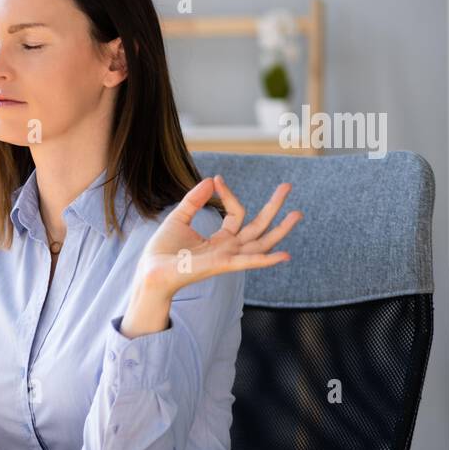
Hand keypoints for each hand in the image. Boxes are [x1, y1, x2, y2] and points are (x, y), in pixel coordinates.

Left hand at [134, 174, 301, 300]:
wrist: (151, 271)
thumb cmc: (162, 251)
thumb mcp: (179, 218)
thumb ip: (195, 200)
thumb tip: (211, 179)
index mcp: (220, 239)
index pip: (237, 214)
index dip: (229, 194)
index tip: (218, 179)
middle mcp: (229, 249)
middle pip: (259, 227)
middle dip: (274, 207)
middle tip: (287, 185)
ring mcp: (228, 257)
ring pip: (261, 243)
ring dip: (280, 230)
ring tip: (298, 213)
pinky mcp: (221, 265)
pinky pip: (247, 262)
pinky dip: (266, 260)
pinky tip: (285, 255)